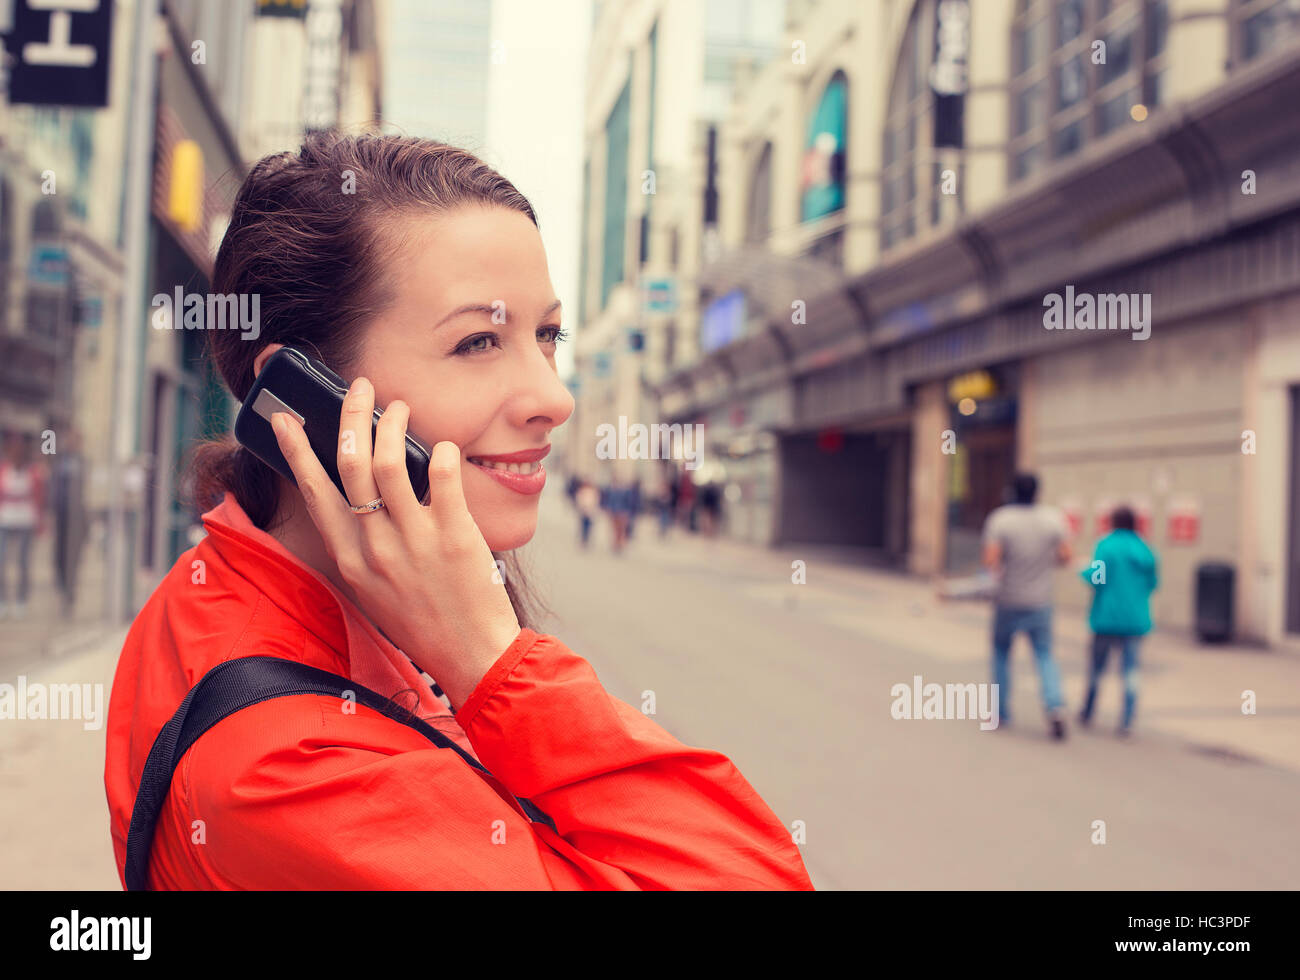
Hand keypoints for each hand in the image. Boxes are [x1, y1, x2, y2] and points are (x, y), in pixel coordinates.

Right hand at [269, 376, 520, 710]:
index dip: (295, 449)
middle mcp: (374, 547)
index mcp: (349, 560)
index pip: (313, 491)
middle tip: (361, 387)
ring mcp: (413, 540)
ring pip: (389, 461)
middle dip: (350, 413)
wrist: (472, 656)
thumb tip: (362, 496)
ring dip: (392, 423)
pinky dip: (443, 453)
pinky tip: (445, 448)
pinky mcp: (454, 535)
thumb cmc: (424, 621)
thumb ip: (363, 546)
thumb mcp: (375, 589)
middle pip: (349, 462)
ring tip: (401, 407)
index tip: (283, 417)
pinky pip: (442, 476)